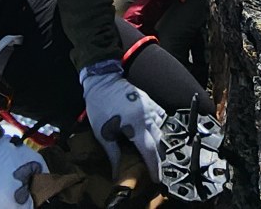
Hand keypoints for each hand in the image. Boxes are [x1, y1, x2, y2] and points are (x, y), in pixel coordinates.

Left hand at [79, 59, 166, 173]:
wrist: (103, 80)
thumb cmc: (99, 106)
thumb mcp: (103, 133)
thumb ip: (113, 154)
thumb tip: (117, 172)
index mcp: (135, 124)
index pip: (150, 151)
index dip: (154, 167)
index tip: (156, 179)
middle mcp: (147, 116)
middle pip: (159, 142)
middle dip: (157, 157)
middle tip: (153, 169)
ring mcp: (150, 107)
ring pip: (161, 130)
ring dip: (158, 143)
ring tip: (151, 154)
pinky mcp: (150, 102)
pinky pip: (159, 118)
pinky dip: (157, 128)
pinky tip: (150, 134)